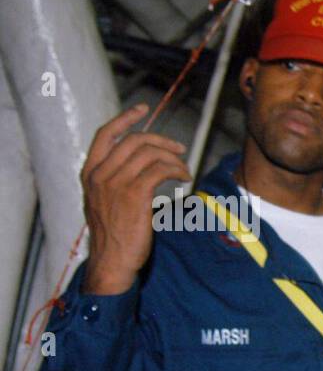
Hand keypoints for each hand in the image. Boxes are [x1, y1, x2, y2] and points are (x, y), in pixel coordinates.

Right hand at [81, 104, 190, 294]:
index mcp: (90, 173)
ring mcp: (115, 184)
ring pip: (149, 154)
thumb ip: (112, 182)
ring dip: (172, 158)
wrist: (111, 261)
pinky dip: (175, 170)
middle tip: (179, 149)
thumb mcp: (103, 203)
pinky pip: (159, 170)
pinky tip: (183, 179)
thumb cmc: (113, 236)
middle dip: (161, 140)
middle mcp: (100, 174)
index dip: (125, 118)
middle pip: (134, 141)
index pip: (105, 134)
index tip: (143, 109)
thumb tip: (138, 167)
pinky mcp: (135, 195)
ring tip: (184, 170)